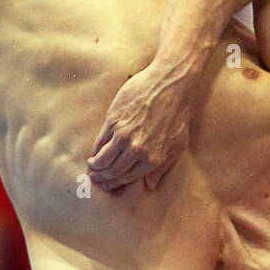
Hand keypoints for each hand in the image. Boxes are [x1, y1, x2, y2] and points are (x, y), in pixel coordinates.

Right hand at [87, 62, 190, 192]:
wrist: (170, 84)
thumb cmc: (177, 113)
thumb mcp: (178, 145)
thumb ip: (163, 168)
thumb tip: (150, 185)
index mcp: (153, 159)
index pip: (127, 177)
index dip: (115, 183)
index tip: (107, 185)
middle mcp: (137, 150)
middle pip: (113, 170)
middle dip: (102, 177)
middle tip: (95, 178)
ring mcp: (124, 135)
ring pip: (103, 158)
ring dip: (95, 165)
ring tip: (91, 166)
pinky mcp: (114, 120)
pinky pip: (101, 140)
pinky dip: (96, 149)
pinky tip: (95, 151)